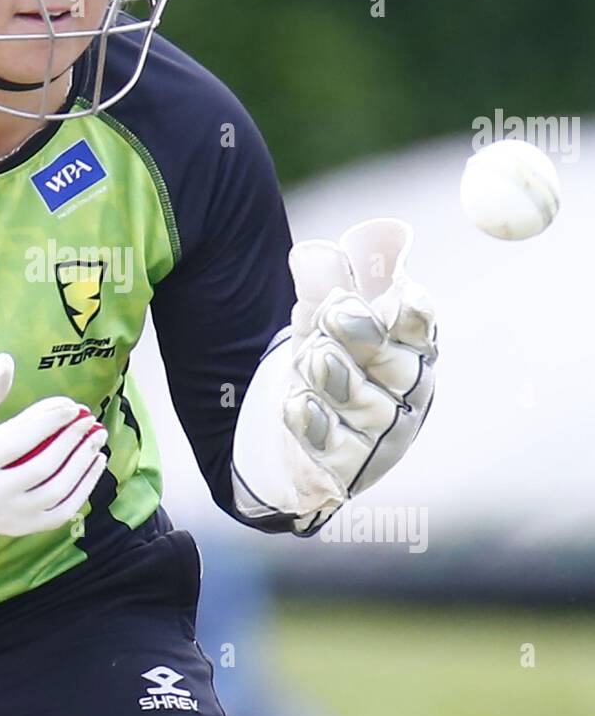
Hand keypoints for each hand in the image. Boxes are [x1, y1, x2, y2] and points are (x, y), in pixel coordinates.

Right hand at [0, 352, 108, 547]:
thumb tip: (7, 361)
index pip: (18, 439)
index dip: (50, 420)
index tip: (72, 406)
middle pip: (42, 465)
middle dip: (72, 439)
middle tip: (89, 419)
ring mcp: (7, 517)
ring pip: (57, 491)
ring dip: (83, 462)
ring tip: (97, 438)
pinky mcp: (21, 528)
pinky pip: (62, 512)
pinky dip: (84, 488)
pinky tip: (95, 464)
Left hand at [281, 217, 437, 530]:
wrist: (293, 421)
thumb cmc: (326, 356)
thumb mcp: (321, 311)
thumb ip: (328, 280)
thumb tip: (336, 247)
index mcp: (410, 346)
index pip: (422, 328)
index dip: (414, 313)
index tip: (401, 295)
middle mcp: (406, 392)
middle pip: (400, 368)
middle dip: (365, 337)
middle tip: (332, 313)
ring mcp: (382, 434)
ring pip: (369, 406)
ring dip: (336, 377)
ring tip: (312, 357)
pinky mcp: (349, 468)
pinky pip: (338, 448)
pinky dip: (315, 423)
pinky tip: (296, 404)